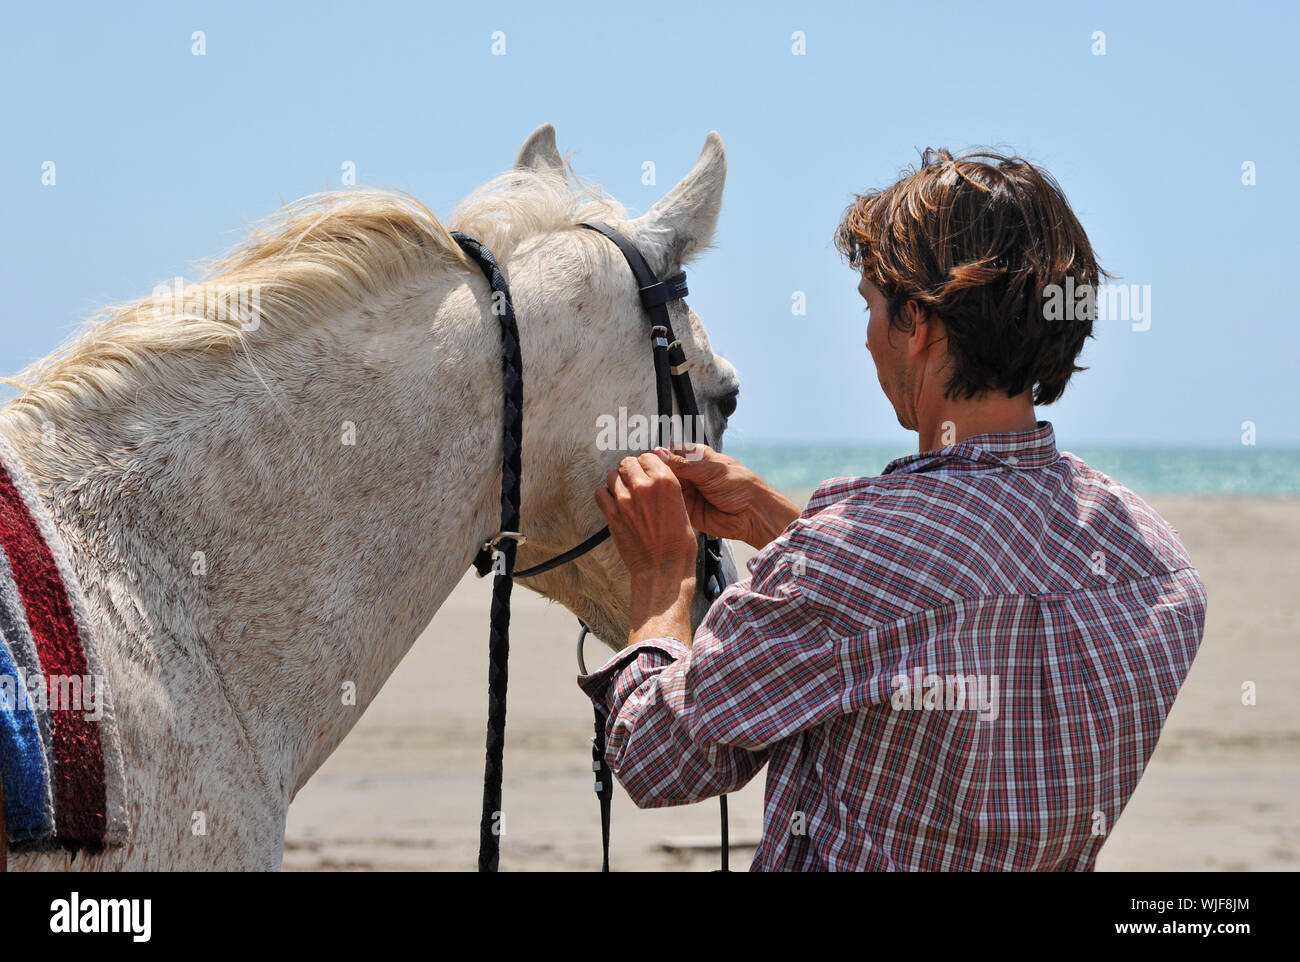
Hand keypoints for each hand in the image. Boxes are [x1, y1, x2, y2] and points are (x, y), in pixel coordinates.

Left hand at [594, 453, 698, 645]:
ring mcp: (625, 500)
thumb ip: (667, 488)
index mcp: (666, 482)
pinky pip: (600, 493)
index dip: (646, 463)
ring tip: (624, 494)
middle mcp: (644, 487)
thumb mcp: (682, 508)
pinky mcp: (612, 515)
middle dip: (630, 470)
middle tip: (634, 481)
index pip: (648, 456)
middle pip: (627, 463)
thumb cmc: (678, 544)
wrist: (663, 569)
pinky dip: (605, 496)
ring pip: (612, 476)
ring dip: (617, 482)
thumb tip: (655, 476)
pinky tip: (614, 504)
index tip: (646, 470)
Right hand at [657, 444, 801, 549]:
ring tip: (645, 488)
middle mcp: (689, 474)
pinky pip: (668, 505)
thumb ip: (682, 464)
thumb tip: (657, 453)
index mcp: (696, 457)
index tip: (644, 458)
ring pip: (663, 488)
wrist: (752, 514)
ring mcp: (686, 492)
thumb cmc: (738, 485)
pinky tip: (652, 502)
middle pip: (663, 470)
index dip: (657, 455)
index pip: (670, 452)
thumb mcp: (709, 470)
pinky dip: (661, 504)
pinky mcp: (685, 510)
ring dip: (655, 488)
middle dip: (653, 472)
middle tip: (641, 474)